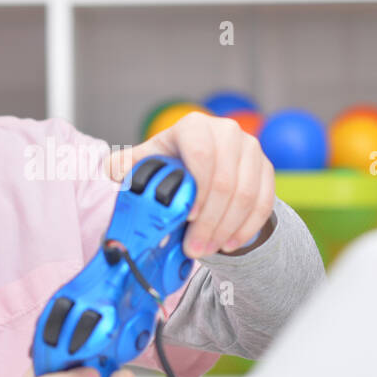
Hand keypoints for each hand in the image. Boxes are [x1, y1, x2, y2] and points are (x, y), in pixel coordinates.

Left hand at [109, 111, 274, 257]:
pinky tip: (229, 244)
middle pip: (226, 181)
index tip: (187, 217)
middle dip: (210, 221)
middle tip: (195, 248)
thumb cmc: (172, 162)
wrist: (205, 164)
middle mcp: (227, 132)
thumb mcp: (148, 160)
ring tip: (207, 250)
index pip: (202, 155)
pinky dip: (246, 227)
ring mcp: (250, 150)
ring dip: (226, 229)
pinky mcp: (265, 169)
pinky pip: (264, 202)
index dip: (198, 189)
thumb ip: (125, 165)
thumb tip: (110, 170)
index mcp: (195, 126)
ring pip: (247, 195)